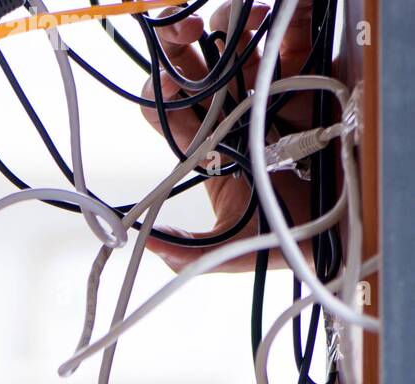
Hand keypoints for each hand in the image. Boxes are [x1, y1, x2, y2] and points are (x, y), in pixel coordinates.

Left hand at [140, 1, 317, 272]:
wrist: (348, 226)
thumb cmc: (287, 236)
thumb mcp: (232, 248)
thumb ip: (189, 252)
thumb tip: (145, 243)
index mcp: (208, 146)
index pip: (167, 111)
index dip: (160, 92)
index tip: (171, 84)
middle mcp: (231, 113)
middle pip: (192, 67)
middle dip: (180, 42)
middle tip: (187, 29)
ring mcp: (268, 89)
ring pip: (235, 43)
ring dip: (229, 22)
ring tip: (243, 20)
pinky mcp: (309, 73)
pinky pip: (292, 34)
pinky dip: (287, 15)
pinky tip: (281, 14)